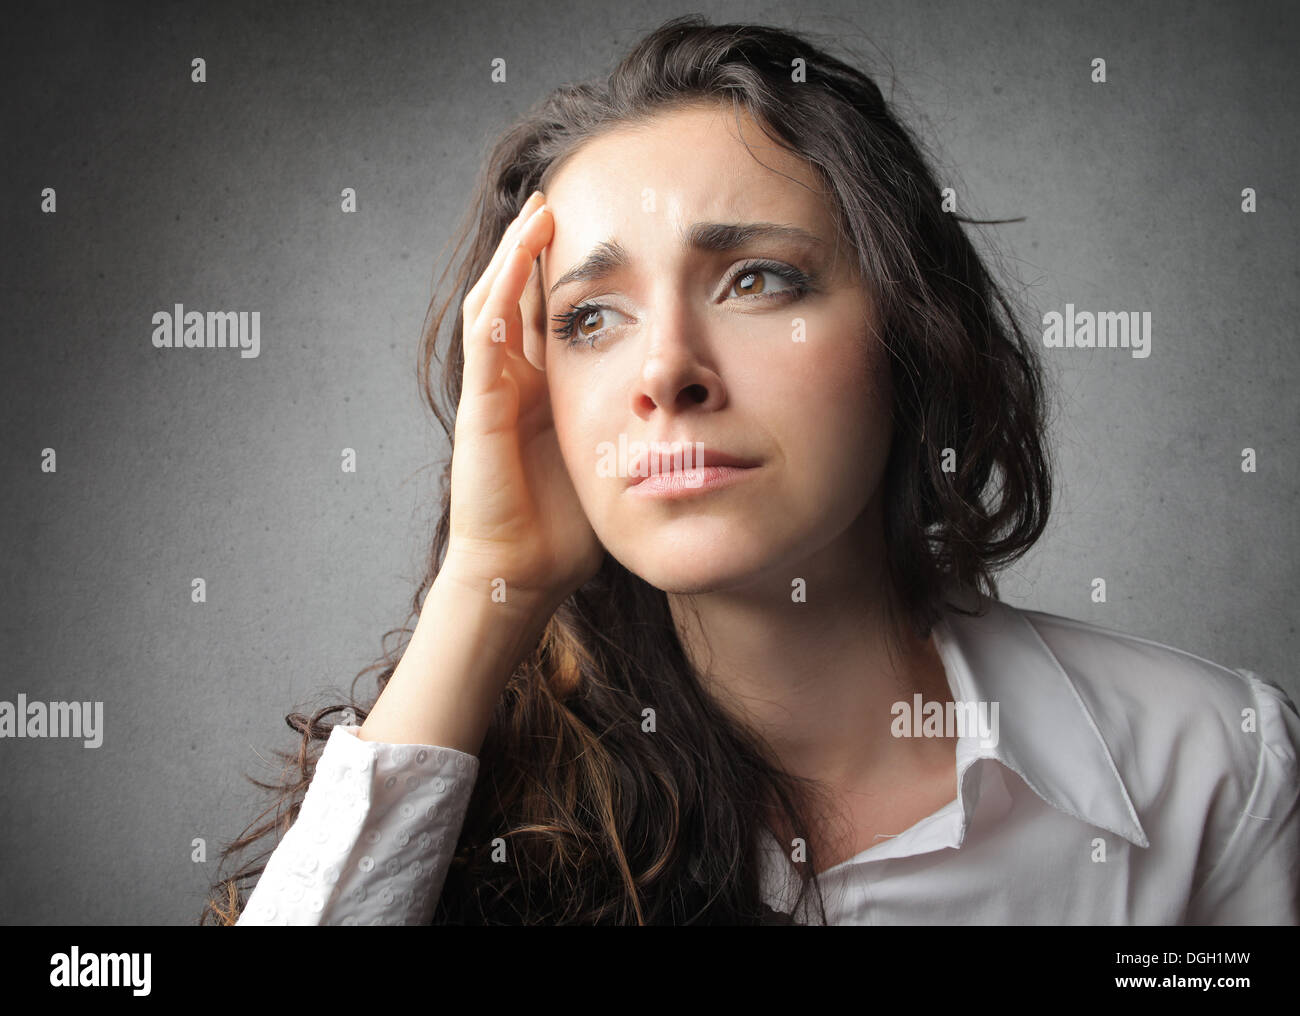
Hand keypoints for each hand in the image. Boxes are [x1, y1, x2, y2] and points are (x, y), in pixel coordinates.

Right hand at [442, 191, 604, 611]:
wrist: (524, 572)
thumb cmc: (569, 527)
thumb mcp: (614, 458)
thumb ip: (638, 424)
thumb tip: (694, 405)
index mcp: (545, 391)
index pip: (554, 317)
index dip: (570, 274)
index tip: (602, 234)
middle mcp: (515, 382)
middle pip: (521, 297)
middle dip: (537, 248)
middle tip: (560, 198)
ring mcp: (493, 391)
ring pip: (496, 303)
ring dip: (515, 256)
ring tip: (539, 210)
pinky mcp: (480, 408)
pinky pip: (486, 339)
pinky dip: (500, 295)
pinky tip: (518, 257)